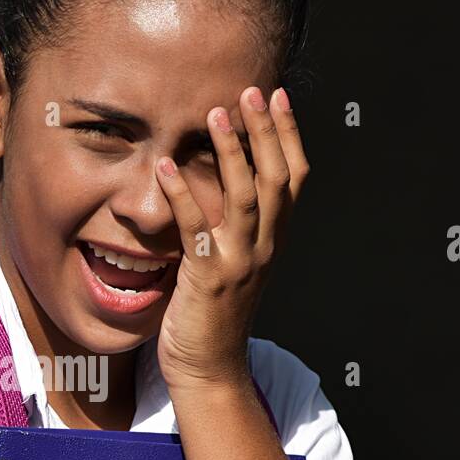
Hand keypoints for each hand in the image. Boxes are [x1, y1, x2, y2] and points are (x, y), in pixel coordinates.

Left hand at [155, 87, 308, 391]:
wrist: (208, 369)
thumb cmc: (214, 314)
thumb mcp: (237, 263)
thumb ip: (237, 226)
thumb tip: (224, 180)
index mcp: (274, 240)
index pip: (294, 178)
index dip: (289, 135)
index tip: (279, 96)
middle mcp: (265, 247)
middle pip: (275, 178)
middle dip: (265, 131)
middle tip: (250, 91)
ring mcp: (239, 262)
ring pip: (244, 196)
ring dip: (231, 151)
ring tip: (215, 113)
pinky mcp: (208, 277)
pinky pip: (196, 228)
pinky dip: (181, 194)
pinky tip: (164, 167)